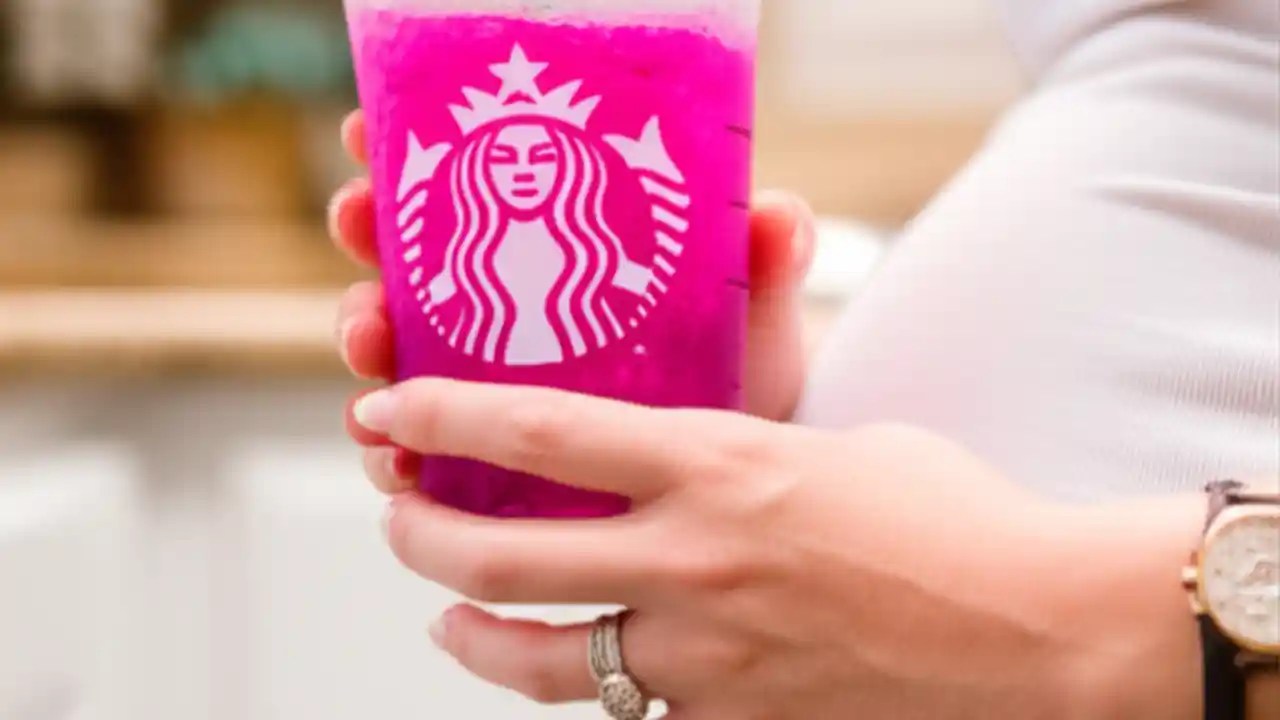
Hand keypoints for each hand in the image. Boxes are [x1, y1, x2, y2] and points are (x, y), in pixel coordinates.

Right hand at [329, 110, 816, 478]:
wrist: (747, 466)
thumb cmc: (741, 364)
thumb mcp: (748, 308)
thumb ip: (762, 262)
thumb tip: (779, 218)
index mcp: (553, 248)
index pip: (470, 184)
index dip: (412, 154)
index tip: (370, 130)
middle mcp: (506, 305)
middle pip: (409, 255)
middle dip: (366, 230)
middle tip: (358, 218)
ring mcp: (485, 382)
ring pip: (397, 350)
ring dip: (365, 338)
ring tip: (371, 340)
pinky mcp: (483, 457)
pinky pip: (418, 448)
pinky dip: (394, 451)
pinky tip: (395, 459)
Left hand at [349, 380, 1109, 719]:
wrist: (1040, 629)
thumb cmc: (954, 517)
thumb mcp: (840, 443)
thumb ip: (751, 452)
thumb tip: (707, 467)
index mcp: (720, 463)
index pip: (544, 433)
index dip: (446, 421)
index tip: (389, 412)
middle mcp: (694, 560)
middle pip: (502, 560)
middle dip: (420, 541)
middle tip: (396, 523)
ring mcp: (709, 656)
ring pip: (542, 664)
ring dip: (472, 643)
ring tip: (447, 627)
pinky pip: (632, 719)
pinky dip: (597, 697)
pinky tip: (589, 682)